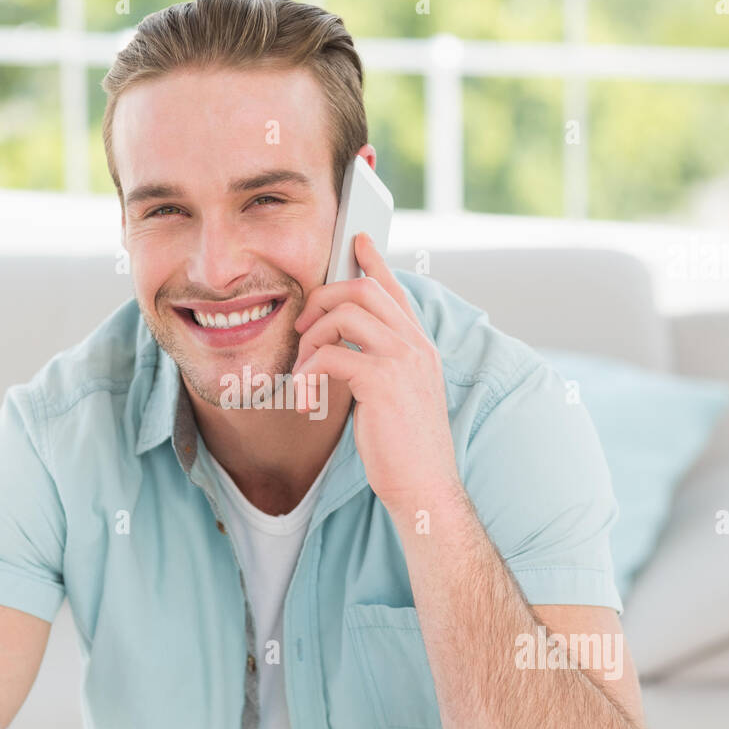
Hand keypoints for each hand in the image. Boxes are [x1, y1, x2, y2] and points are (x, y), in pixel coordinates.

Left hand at [291, 232, 462, 514]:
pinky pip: (332, 354)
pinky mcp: (382, 381)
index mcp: (419, 347)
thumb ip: (379, 365)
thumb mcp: (396, 397)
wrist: (424, 487)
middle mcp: (415, 345)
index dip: (375, 261)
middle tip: (303, 328)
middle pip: (364, 289)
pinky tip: (308, 396)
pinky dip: (311, 371)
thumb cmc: (405, 449)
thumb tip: (342, 350)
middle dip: (323, 299)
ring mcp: (402, 360)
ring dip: (313, 336)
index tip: (358, 240)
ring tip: (304, 368)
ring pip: (345, 313)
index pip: (396, 290)